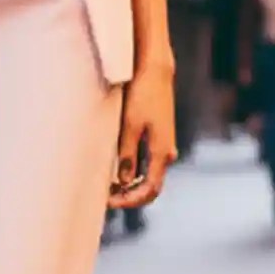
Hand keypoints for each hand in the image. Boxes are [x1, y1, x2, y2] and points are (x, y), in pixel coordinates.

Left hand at [109, 65, 176, 209]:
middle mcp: (167, 152)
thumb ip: (127, 154)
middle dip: (130, 196)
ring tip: (108, 186)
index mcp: (161, 152)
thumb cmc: (142, 95)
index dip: (130, 201)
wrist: (156, 71)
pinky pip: (149, 163)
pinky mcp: (160, 137)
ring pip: (150, 175)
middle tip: (107, 198)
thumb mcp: (129, 125)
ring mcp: (165, 145)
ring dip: (132, 185)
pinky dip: (135, 172)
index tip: (110, 202)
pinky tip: (118, 169)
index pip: (150, 189)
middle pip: (152, 186)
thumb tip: (124, 181)